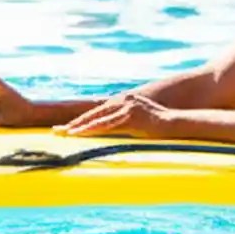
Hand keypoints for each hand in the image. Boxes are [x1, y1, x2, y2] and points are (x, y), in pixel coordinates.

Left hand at [54, 93, 174, 137]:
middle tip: (57, 130)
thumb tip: (112, 131)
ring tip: (65, 134)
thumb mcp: (138, 122)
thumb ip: (124, 123)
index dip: (81, 120)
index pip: (98, 111)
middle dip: (75, 123)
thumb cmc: (160, 126)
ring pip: (98, 118)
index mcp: (124, 100)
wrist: (177, 123)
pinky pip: (108, 124)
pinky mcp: (131, 116)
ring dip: (80, 127)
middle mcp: (124, 100)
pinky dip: (93, 129)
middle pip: (93, 112)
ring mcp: (127, 106)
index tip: (67, 128)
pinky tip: (82, 134)